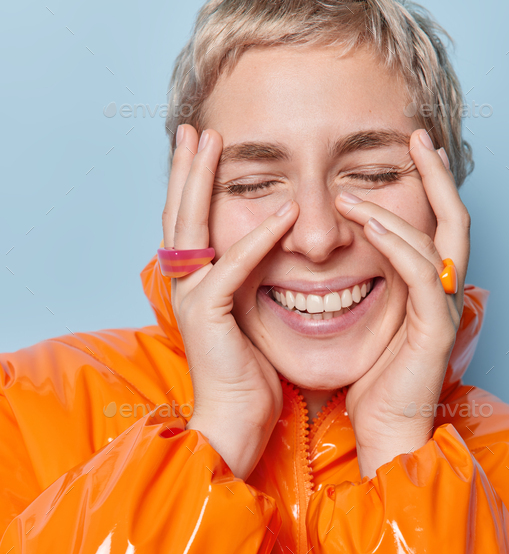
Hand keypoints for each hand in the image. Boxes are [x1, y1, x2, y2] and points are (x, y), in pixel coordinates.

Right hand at [161, 124, 297, 479]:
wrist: (235, 423)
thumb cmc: (249, 380)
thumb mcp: (251, 321)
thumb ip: (254, 285)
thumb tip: (278, 255)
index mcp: (197, 287)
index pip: (191, 225)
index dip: (194, 186)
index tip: (204, 149)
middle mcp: (187, 287)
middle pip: (181, 214)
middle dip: (188, 169)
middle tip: (196, 129)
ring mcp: (193, 298)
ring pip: (193, 228)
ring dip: (203, 183)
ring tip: (212, 143)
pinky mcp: (210, 315)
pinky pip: (235, 267)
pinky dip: (259, 239)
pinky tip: (282, 212)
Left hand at [334, 129, 469, 478]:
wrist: (384, 431)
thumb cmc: (372, 382)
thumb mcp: (368, 319)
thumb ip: (368, 281)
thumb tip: (339, 244)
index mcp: (431, 288)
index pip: (438, 223)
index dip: (429, 184)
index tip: (408, 148)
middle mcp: (446, 293)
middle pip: (456, 218)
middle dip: (437, 175)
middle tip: (415, 137)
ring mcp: (444, 310)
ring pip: (439, 240)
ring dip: (396, 209)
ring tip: (353, 191)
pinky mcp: (433, 329)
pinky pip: (420, 274)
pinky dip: (396, 244)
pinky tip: (366, 224)